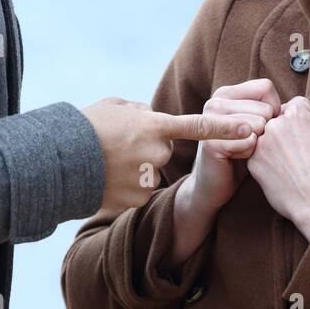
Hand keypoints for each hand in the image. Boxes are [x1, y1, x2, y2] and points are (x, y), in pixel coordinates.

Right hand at [83, 97, 252, 211]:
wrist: (57, 161)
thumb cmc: (85, 128)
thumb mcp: (114, 108)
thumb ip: (140, 111)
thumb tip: (151, 116)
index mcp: (154, 126)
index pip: (200, 126)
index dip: (228, 128)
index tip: (252, 128)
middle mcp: (156, 153)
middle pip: (165, 150)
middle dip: (149, 147)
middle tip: (120, 145)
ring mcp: (148, 178)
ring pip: (152, 172)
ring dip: (137, 168)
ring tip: (108, 163)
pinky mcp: (137, 200)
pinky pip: (140, 191)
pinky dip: (127, 186)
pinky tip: (108, 179)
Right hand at [188, 78, 281, 213]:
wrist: (213, 184)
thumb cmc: (240, 152)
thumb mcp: (253, 123)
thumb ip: (266, 107)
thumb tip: (297, 103)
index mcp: (226, 93)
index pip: (266, 87)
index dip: (274, 110)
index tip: (263, 127)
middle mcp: (215, 102)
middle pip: (265, 108)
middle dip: (267, 130)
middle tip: (250, 143)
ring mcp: (211, 121)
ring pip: (259, 124)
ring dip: (259, 143)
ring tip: (243, 150)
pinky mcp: (212, 143)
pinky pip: (250, 142)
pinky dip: (250, 154)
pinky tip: (237, 159)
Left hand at [247, 96, 309, 241]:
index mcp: (297, 114)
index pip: (297, 104)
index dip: (304, 117)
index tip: (307, 131)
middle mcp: (275, 124)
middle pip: (278, 117)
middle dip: (286, 128)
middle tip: (297, 148)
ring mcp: (261, 143)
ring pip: (265, 135)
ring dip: (273, 142)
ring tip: (288, 161)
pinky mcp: (252, 161)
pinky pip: (256, 153)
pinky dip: (265, 159)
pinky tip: (279, 171)